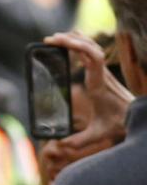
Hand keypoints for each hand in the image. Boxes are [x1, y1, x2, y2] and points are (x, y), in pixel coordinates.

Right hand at [42, 31, 132, 151]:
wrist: (135, 116)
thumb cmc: (117, 123)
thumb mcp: (98, 133)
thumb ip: (80, 140)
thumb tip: (62, 145)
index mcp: (99, 83)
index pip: (93, 56)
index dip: (77, 46)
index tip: (59, 44)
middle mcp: (101, 73)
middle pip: (89, 46)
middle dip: (69, 39)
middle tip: (49, 39)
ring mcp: (102, 71)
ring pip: (91, 46)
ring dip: (74, 39)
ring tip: (55, 39)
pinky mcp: (101, 72)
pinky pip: (90, 53)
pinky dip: (78, 46)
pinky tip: (68, 47)